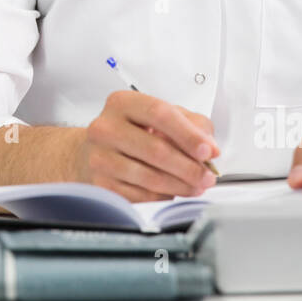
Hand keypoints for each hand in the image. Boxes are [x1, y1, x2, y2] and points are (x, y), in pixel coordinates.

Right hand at [74, 91, 219, 201]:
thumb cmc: (131, 132)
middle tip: (208, 176)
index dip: (188, 134)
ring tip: (196, 187)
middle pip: (155, 149)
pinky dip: (162, 197)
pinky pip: (139, 196)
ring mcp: (99, 157)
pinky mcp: (100, 183)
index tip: (208, 151)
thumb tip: (209, 148)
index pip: (159, 114)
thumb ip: (190, 124)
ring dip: (180, 185)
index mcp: (122, 103)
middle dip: (189, 167)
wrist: (92, 152)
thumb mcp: (159, 117)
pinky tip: (173, 192)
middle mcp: (106, 127)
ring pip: (149, 176)